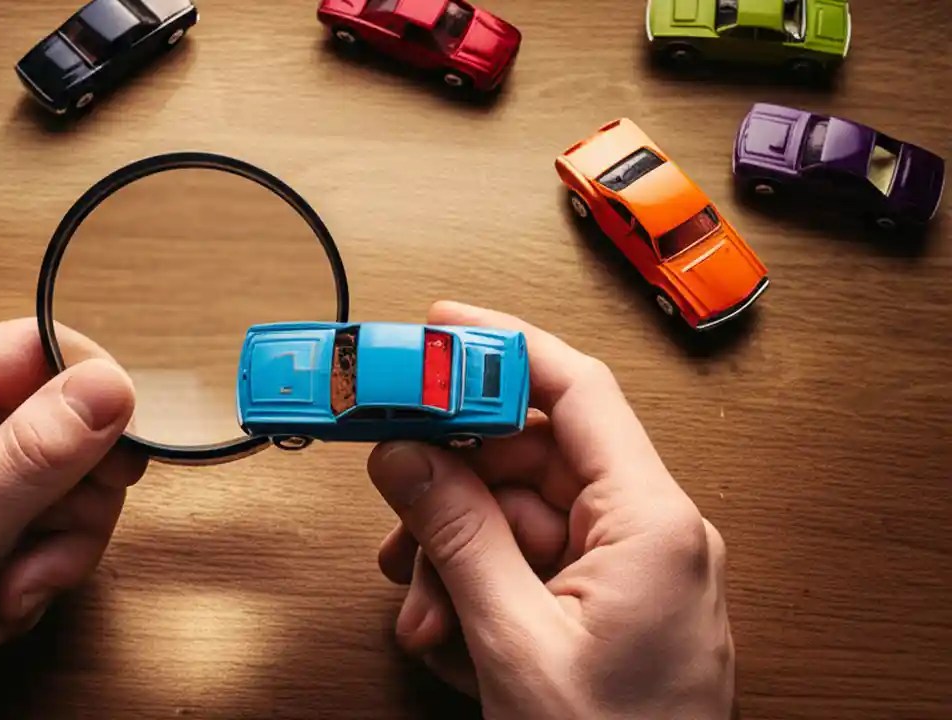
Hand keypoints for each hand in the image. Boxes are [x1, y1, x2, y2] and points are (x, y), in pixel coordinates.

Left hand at [0, 319, 143, 719]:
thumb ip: (31, 458)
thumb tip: (108, 387)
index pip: (43, 348)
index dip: (97, 403)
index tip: (116, 470)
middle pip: (63, 423)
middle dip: (69, 505)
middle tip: (40, 562)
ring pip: (60, 480)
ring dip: (51, 551)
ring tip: (5, 596)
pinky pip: (37, 519)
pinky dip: (31, 569)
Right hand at [369, 302, 732, 718]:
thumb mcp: (514, 641)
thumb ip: (456, 535)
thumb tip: (407, 455)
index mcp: (653, 524)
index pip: (576, 390)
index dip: (501, 345)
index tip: (435, 326)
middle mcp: (650, 534)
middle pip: (530, 458)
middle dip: (452, 485)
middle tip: (392, 495)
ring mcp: (629, 572)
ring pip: (519, 515)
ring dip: (455, 550)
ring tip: (420, 603)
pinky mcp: (607, 605)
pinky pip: (531, 563)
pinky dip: (479, 585)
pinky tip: (448, 627)